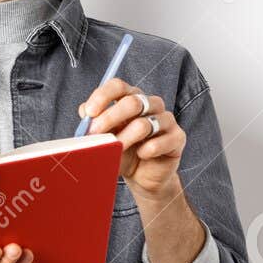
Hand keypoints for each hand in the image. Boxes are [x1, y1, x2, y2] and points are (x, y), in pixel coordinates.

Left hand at [78, 77, 187, 203]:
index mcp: (131, 98)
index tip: (90, 113)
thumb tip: (85, 111)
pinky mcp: (178, 137)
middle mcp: (151, 105)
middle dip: (111, 118)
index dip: (103, 96)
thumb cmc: (123, 152)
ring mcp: (166, 120)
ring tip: (116, 150)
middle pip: (133, 102)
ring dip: (125, 138)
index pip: (118, 86)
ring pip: (145, 124)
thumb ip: (94, 123)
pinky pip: (161, 142)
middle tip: (96, 134)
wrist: (142, 176)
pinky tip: (141, 156)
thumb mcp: (104, 137)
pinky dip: (147, 150)